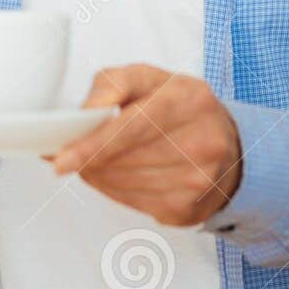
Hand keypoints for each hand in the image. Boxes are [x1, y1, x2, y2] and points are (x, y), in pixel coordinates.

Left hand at [50, 64, 243, 226]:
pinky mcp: (190, 210)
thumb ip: (111, 84)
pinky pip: (132, 203)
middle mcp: (202, 141)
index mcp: (190, 100)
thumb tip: (82, 114)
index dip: (94, 145)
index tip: (61, 159)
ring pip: (124, 184)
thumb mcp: (149, 78)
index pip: (134, 126)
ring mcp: (199, 181)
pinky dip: (116, 189)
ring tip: (103, 158)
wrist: (227, 144)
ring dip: (100, 174)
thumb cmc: (178, 106)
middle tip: (69, 153)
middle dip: (90, 158)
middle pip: (124, 159)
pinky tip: (123, 174)